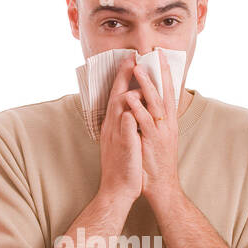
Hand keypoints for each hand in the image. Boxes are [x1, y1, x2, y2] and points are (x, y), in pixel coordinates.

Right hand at [97, 53, 143, 204]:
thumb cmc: (123, 166)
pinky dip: (129, 116)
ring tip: (135, 75)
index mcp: (114, 124)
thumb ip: (126, 124)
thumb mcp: (123, 140)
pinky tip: (133, 105)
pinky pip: (126, 128)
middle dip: (123, 76)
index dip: (123, 78)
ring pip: (119, 108)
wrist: (117, 190)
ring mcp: (117, 136)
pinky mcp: (124, 146)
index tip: (130, 60)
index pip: (117, 95)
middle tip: (131, 57)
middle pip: (116, 96)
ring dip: (127, 91)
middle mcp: (112, 127)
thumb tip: (130, 109)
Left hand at [126, 47, 180, 202]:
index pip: (166, 92)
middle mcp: (167, 123)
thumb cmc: (156, 162)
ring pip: (154, 103)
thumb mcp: (158, 137)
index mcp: (168, 121)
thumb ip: (154, 120)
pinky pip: (144, 122)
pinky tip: (130, 97)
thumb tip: (149, 104)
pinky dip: (137, 108)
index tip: (160, 57)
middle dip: (157, 72)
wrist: (161, 186)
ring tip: (138, 69)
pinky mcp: (152, 142)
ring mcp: (161, 132)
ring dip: (146, 85)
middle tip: (151, 54)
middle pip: (163, 92)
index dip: (164, 74)